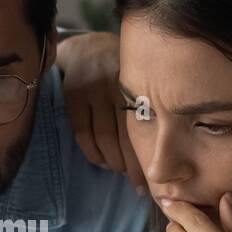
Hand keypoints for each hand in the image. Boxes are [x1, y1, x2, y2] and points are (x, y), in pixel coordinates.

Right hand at [56, 31, 145, 194]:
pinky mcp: (73, 95)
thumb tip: (159, 154)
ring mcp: (92, 89)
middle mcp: (116, 85)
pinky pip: (83, 134)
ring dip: (112, 162)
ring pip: (103, 138)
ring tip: (120, 171)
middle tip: (138, 184)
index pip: (143, 129)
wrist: (86, 47)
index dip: (146, 157)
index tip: (151, 179)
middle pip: (123, 136)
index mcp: (136, 85)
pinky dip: (93, 153)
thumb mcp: (139, 83)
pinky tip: (103, 161)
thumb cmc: (121, 73)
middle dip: (131, 165)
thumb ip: (148, 108)